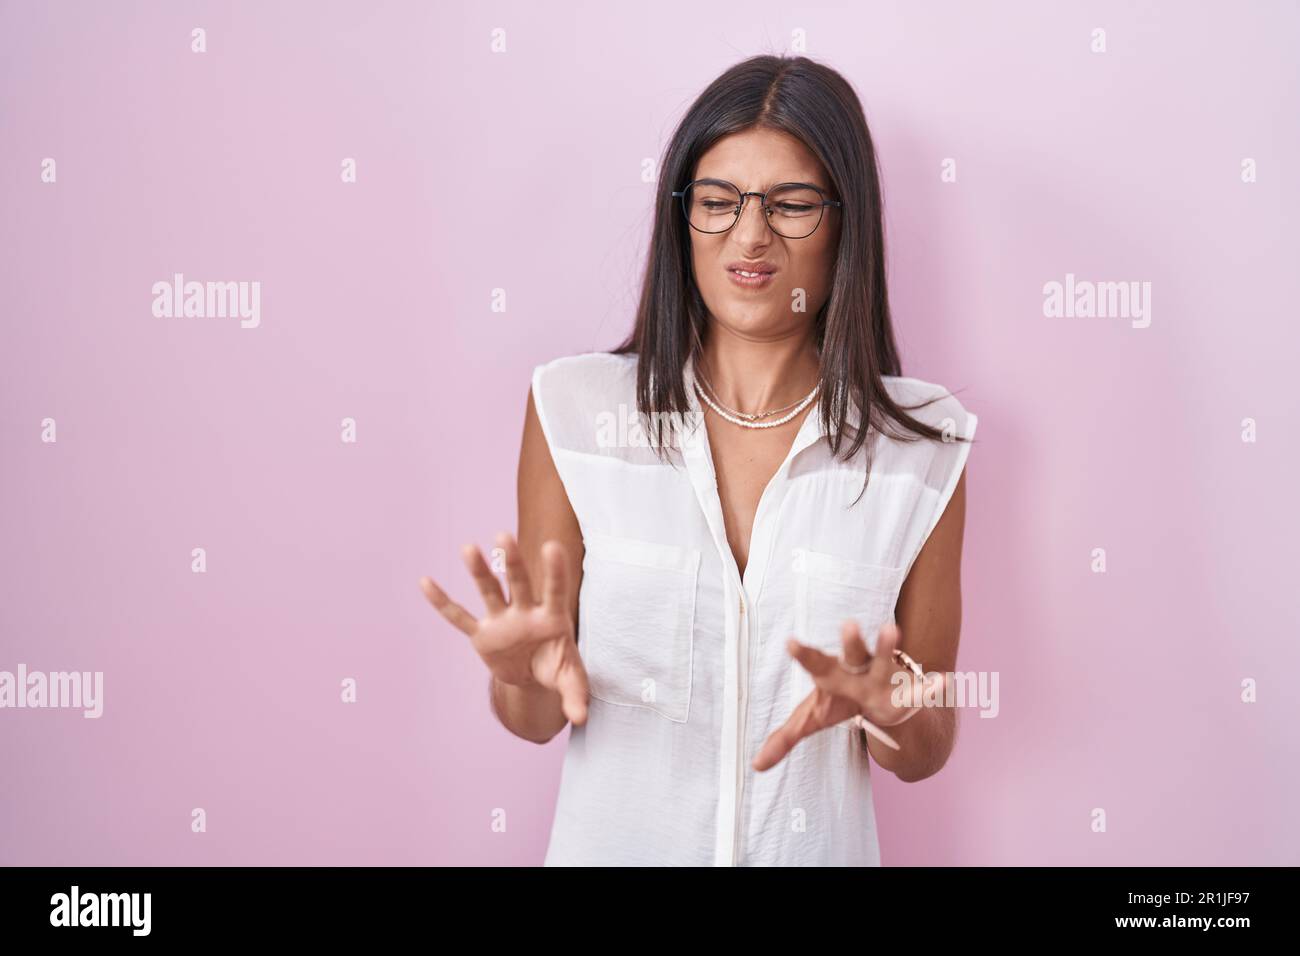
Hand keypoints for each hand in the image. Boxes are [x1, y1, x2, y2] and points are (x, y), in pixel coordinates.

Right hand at [419, 532, 589, 724]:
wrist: (534, 674)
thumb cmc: (556, 667)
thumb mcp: (570, 680)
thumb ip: (576, 695)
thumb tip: (581, 719)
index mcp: (551, 617)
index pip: (554, 590)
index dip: (554, 570)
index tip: (552, 546)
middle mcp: (525, 612)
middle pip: (519, 583)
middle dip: (512, 562)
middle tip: (504, 536)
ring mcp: (501, 620)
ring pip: (489, 592)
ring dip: (479, 572)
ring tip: (468, 548)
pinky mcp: (481, 634)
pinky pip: (459, 617)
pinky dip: (442, 603)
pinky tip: (425, 582)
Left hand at [751, 619, 941, 770]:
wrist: (886, 700)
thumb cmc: (843, 702)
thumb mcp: (812, 719)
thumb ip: (784, 738)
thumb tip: (754, 765)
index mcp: (834, 676)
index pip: (816, 664)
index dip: (804, 655)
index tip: (789, 642)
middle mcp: (859, 669)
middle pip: (854, 653)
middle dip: (851, 640)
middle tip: (847, 623)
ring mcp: (886, 676)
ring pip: (887, 659)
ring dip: (889, 645)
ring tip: (891, 627)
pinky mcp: (911, 691)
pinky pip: (923, 688)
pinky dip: (933, 686)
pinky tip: (942, 681)